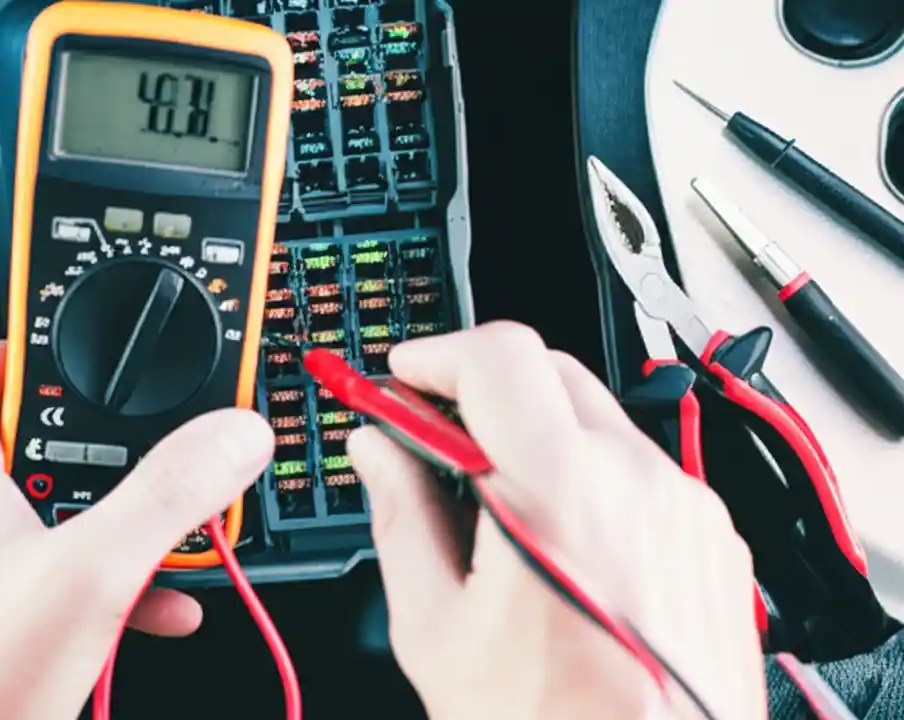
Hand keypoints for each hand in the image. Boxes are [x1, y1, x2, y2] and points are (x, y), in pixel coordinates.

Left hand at [0, 341, 272, 719]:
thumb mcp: (92, 576)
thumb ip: (169, 496)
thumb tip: (229, 435)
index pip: (7, 355)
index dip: (71, 346)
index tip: (131, 356)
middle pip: (50, 436)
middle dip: (123, 458)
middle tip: (170, 470)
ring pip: (58, 507)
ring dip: (122, 525)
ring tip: (174, 547)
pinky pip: (50, 563)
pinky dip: (101, 576)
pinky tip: (153, 606)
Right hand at [348, 324, 765, 719]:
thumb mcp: (438, 632)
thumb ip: (402, 517)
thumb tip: (378, 453)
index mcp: (561, 497)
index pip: (499, 357)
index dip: (437, 355)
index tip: (404, 378)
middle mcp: (639, 486)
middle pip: (548, 372)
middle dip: (480, 390)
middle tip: (433, 438)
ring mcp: (687, 511)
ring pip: (597, 420)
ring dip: (537, 436)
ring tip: (497, 509)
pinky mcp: (714, 540)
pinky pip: (641, 471)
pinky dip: (590, 477)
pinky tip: (560, 542)